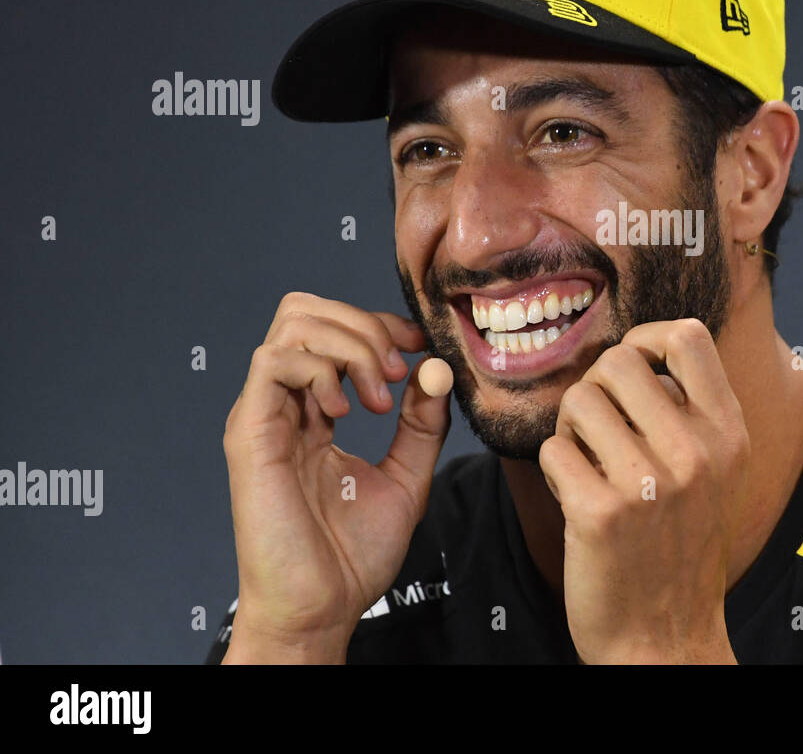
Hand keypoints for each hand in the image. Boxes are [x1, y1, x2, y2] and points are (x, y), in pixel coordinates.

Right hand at [220, 292, 450, 662]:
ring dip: (350, 346)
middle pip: (306, 310)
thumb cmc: (351, 556)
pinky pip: (273, 361)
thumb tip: (436, 370)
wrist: (321, 609)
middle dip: (364, 325)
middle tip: (397, 373)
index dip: (381, 325)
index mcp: (313, 413)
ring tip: (377, 398)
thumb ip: (422, 423)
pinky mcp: (249, 433)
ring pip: (293, 324)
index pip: (334, 329)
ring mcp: (263, 415)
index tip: (420, 349)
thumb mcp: (407, 476)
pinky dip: (320, 369)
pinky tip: (344, 412)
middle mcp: (284, 406)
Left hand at [538, 318, 749, 663]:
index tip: (632, 364)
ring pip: (578, 401)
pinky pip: (552, 450)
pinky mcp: (600, 514)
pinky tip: (574, 494)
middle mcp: (696, 454)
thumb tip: (644, 349)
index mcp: (729, 435)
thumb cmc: (681, 549)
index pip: (688, 336)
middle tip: (597, 426)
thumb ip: (693, 414)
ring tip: (586, 461)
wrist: (666, 640)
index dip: (646, 336)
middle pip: (618, 361)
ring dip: (570, 427)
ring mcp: (649, 485)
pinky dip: (554, 467)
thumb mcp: (717, 475)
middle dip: (595, 386)